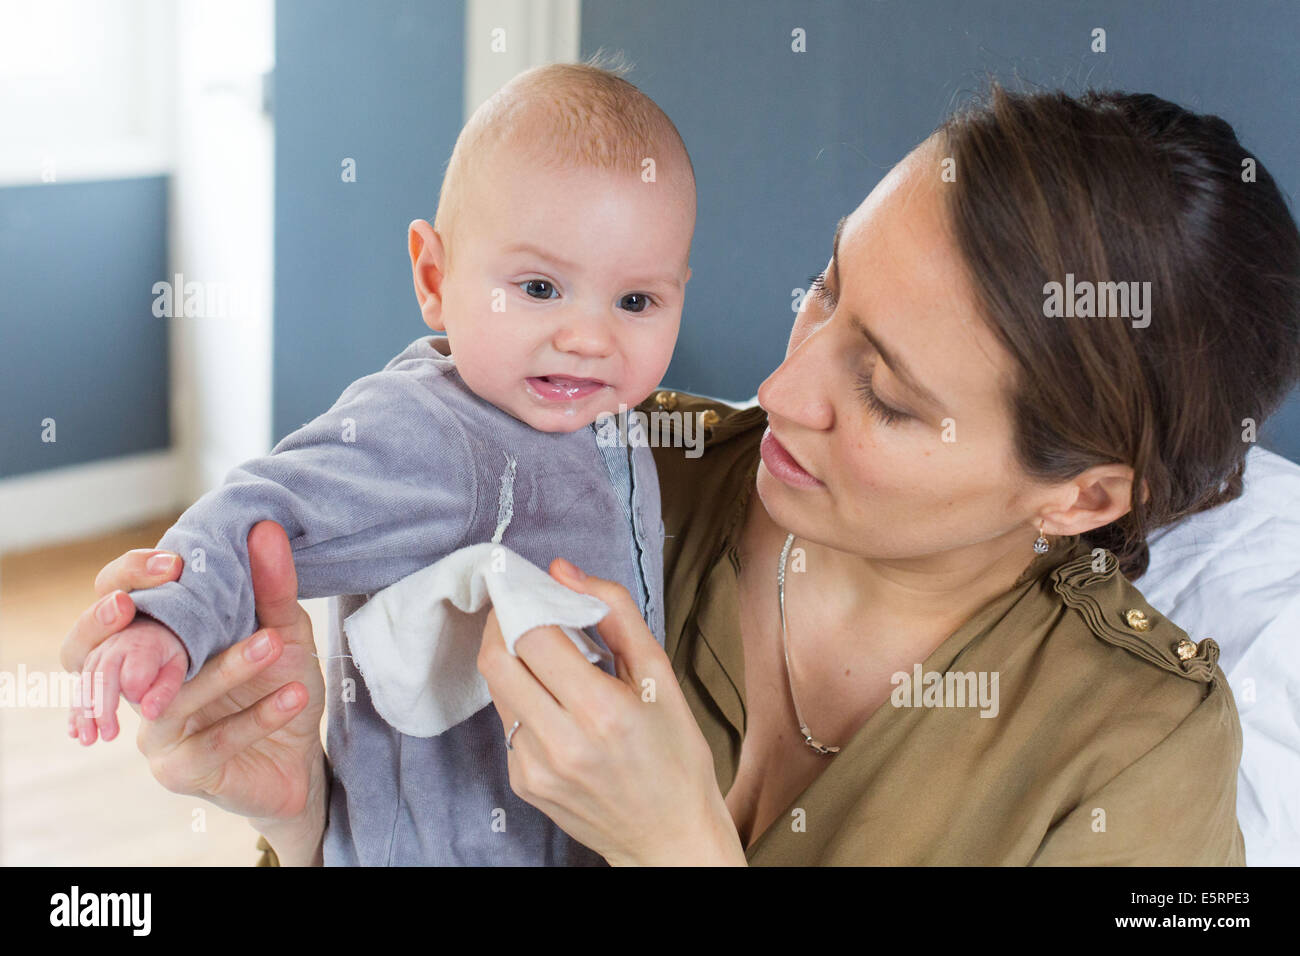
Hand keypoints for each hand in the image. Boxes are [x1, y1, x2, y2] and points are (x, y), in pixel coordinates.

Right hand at [61, 522, 328, 860]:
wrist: (302, 755)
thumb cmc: (279, 683)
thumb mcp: (283, 629)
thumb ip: (271, 585)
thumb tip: (265, 527)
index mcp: (156, 639)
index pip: (113, 597)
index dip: (129, 578)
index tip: (172, 561)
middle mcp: (140, 683)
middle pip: (96, 650)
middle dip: (118, 621)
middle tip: (165, 591)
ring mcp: (153, 729)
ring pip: (170, 697)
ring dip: (226, 669)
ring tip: (272, 645)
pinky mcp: (178, 769)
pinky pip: (213, 740)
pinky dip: (257, 716)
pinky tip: (294, 695)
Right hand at [71, 617, 187, 744]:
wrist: (150, 630)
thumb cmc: (167, 654)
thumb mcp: (177, 668)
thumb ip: (166, 690)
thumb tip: (150, 714)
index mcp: (141, 646)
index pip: (134, 673)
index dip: (138, 693)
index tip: (147, 708)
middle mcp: (114, 648)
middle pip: (103, 680)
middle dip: (103, 710)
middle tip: (109, 736)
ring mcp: (97, 657)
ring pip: (86, 686)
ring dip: (85, 715)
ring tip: (89, 741)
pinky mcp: (87, 668)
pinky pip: (78, 690)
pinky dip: (75, 712)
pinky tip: (75, 734)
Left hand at [477, 558, 745, 865]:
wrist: (670, 835)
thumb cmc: (674, 753)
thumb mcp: (659, 675)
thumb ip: (614, 613)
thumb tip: (563, 571)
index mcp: (603, 710)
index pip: (532, 635)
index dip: (524, 602)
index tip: (531, 587)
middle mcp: (562, 742)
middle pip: (497, 660)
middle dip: (503, 624)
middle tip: (524, 610)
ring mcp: (536, 768)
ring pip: (497, 690)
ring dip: (511, 659)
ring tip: (545, 654)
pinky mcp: (523, 783)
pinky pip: (507, 722)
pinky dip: (522, 698)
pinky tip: (554, 701)